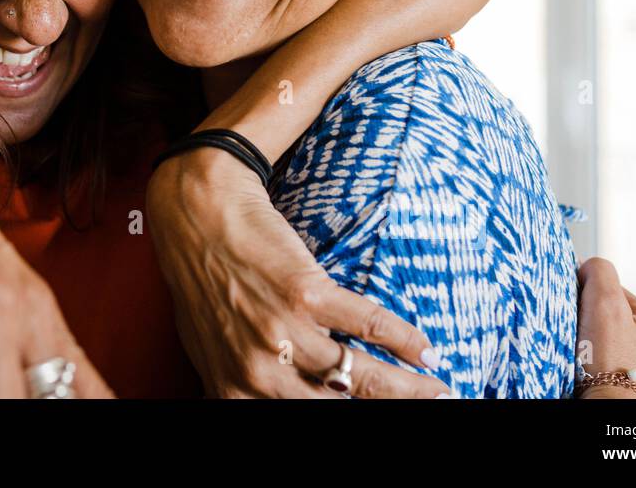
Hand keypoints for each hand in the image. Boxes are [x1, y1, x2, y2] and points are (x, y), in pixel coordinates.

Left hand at [147, 149, 448, 397]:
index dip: (350, 423)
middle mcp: (259, 372)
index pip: (305, 422)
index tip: (376, 419)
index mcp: (236, 391)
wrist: (196, 212)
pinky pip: (367, 324)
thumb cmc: (200, 277)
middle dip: (390, 408)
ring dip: (410, 387)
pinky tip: (426, 350)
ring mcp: (283, 332)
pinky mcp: (305, 293)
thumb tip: (258, 401)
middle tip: (429, 405)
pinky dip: (404, 339)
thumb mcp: (209, 347)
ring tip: (438, 389)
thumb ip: (236, 383)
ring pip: (362, 376)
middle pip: (340, 407)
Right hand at [575, 257, 635, 398]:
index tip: (576, 313)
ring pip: (621, 352)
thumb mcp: (604, 305)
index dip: (589, 298)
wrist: (617, 416)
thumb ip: (599, 274)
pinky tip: (600, 380)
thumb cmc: (611, 366)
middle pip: (617, 323)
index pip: (614, 293)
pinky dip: (611, 376)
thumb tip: (591, 264)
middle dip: (596, 327)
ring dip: (604, 353)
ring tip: (589, 363)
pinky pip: (624, 377)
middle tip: (580, 339)